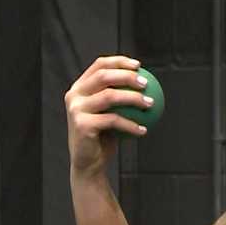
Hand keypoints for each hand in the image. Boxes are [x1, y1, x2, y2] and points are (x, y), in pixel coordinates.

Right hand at [64, 55, 150, 177]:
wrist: (89, 163)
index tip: (139, 66)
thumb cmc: (104, 138)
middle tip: (146, 84)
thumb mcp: (110, 114)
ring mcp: (76, 109)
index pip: (99, 66)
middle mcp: (74, 95)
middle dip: (127, 76)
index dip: (119, 61)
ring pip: (109, 96)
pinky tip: (144, 130)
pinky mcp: (82, 124)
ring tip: (151, 104)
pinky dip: (131, 125)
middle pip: (103, 76)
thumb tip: (146, 83)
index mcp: (80, 88)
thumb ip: (120, 98)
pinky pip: (113, 120)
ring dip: (134, 99)